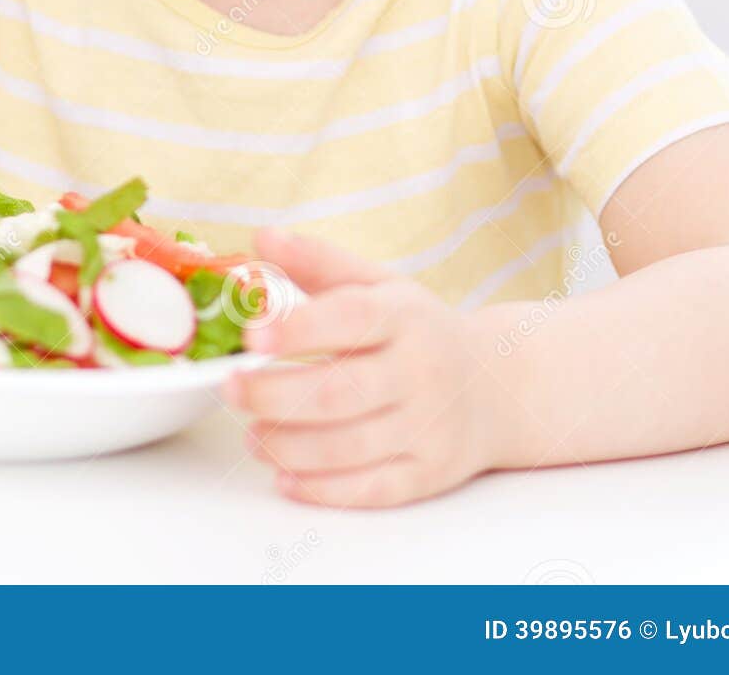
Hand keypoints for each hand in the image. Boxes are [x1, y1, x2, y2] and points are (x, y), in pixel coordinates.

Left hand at [224, 227, 505, 507]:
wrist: (498, 385)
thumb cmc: (418, 329)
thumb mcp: (378, 284)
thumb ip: (317, 262)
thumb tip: (261, 237)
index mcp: (403, 316)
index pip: (349, 318)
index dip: (297, 328)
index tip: (250, 335)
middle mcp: (420, 371)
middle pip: (340, 391)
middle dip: (275, 394)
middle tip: (230, 388)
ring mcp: (428, 427)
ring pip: (350, 447)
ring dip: (289, 445)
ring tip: (249, 435)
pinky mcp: (429, 473)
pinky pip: (373, 490)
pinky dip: (323, 489)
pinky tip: (284, 477)